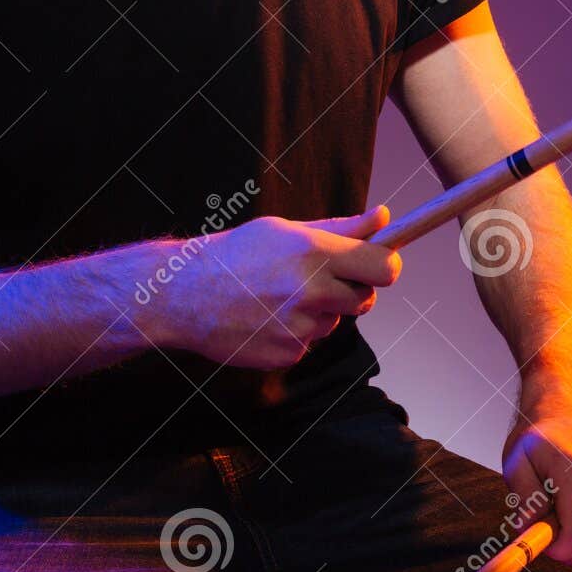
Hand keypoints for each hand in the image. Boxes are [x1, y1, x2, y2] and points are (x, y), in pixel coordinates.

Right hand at [163, 205, 400, 368]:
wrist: (183, 295)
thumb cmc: (235, 255)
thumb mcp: (285, 231)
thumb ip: (340, 229)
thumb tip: (384, 217)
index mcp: (314, 253)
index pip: (384, 267)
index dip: (388, 266)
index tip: (380, 265)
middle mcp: (311, 291)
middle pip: (367, 299)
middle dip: (352, 290)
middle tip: (320, 279)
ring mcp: (300, 327)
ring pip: (335, 322)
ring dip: (319, 311)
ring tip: (279, 296)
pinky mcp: (288, 353)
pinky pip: (310, 343)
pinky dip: (295, 333)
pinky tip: (266, 317)